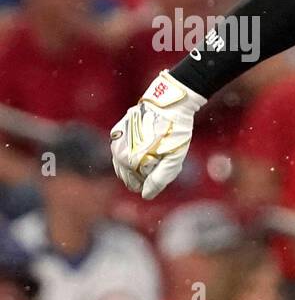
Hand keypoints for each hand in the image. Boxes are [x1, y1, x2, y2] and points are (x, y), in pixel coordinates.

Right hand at [109, 71, 206, 199]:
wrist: (169, 105)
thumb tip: (145, 195)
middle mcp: (117, 152)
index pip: (135, 184)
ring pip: (122, 163)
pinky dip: (131, 152)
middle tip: (160, 158)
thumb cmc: (174, 133)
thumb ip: (159, 180)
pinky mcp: (118, 131)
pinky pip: (121, 150)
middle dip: (143, 173)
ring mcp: (116, 141)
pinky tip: (145, 145)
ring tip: (154, 151)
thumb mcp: (173, 160)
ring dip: (136, 163)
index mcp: (129, 161)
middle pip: (127, 175)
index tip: (162, 167)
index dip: (151, 181)